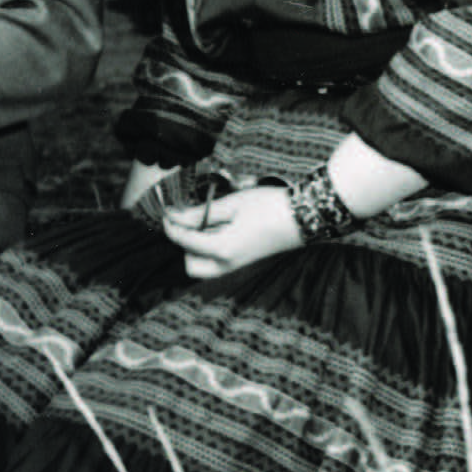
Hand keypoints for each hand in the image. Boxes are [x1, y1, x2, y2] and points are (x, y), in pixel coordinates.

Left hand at [162, 184, 302, 278]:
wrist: (304, 217)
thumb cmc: (269, 206)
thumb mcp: (231, 204)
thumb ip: (199, 213)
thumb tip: (173, 216)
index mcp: (221, 250)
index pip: (183, 240)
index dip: (170, 224)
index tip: (166, 210)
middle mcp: (226, 265)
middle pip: (190, 263)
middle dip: (185, 244)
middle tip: (191, 220)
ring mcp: (236, 267)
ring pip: (202, 266)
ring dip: (198, 247)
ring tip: (211, 222)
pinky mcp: (243, 263)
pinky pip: (216, 262)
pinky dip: (211, 248)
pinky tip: (222, 228)